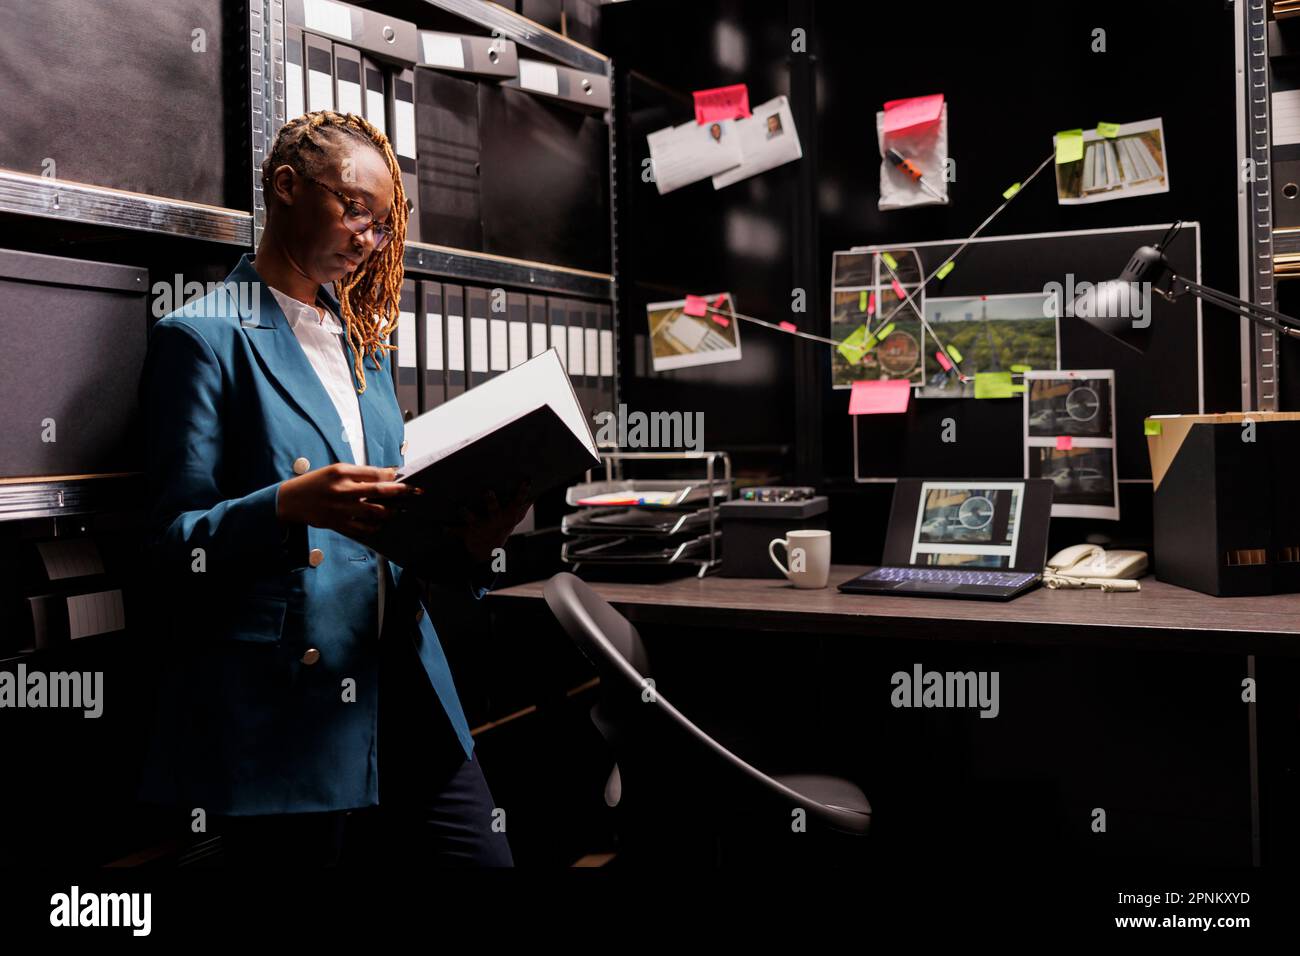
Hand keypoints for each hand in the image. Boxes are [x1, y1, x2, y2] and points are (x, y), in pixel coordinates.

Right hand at [277, 463, 420, 536]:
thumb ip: (359, 473)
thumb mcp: (335, 470)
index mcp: (341, 473)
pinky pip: (362, 528)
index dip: (392, 475)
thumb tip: (386, 474)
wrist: (291, 500)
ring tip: (398, 511)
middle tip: (416, 491)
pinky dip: (375, 527)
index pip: (374, 473)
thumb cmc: (316, 482)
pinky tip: (380, 524)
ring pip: (374, 512)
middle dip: (401, 491)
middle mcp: (342, 490)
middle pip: (378, 491)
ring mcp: (340, 509)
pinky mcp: (337, 523)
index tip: (404, 476)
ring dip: (390, 512)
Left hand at [446, 481, 531, 562]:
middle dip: (491, 502)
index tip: (526, 480)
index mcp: (507, 516)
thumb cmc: (503, 525)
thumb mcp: (515, 516)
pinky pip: (457, 532)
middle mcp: (495, 521)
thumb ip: (524, 503)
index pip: (517, 502)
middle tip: (488, 491)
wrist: (488, 551)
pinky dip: (450, 530)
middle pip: (494, 510)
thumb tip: (534, 486)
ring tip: (461, 508)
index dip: (522, 492)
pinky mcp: (467, 533)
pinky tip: (442, 527)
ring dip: (467, 514)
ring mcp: (481, 527)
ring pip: (474, 520)